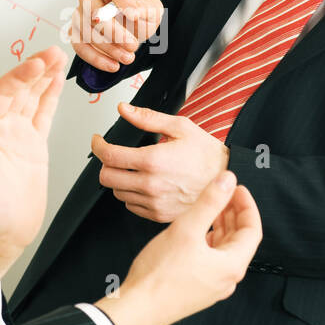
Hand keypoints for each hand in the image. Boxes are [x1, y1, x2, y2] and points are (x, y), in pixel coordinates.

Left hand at [0, 47, 65, 299]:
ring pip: (31, 96)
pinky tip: (58, 79)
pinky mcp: (32, 143)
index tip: (36, 65)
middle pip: (17, 88)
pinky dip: (50, 95)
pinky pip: (43, 113)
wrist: (4, 233)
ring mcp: (15, 133)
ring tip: (59, 56)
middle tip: (54, 53)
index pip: (0, 93)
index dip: (19, 77)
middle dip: (35, 69)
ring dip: (44, 75)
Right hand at [68, 0, 164, 73]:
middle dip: (114, 31)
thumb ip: (146, 9)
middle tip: (132, 45)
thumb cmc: (139, 15)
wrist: (132, 28)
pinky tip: (113, 65)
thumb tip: (136, 12)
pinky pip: (80, 46)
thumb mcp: (151, 10)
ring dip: (109, 48)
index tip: (134, 15)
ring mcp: (80, 15)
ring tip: (128, 58)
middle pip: (94, 11)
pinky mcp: (76, 33)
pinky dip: (96, 59)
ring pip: (87, 31)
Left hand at [93, 102, 228, 221]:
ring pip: (117, 192)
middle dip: (106, 163)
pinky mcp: (158, 215)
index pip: (108, 155)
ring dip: (119, 179)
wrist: (227, 181)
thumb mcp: (180, 127)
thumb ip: (147, 118)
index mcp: (153, 160)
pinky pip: (131, 206)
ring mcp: (154, 202)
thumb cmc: (207, 155)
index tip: (98, 141)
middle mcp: (150, 184)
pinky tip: (144, 183)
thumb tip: (125, 110)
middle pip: (106, 177)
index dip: (97, 145)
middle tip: (114, 154)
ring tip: (134, 169)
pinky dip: (131, 194)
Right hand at [95, 170, 260, 324]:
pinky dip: (208, 241)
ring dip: (221, 227)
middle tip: (224, 194)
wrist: (137, 309)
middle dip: (234, 214)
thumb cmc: (159, 276)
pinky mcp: (197, 289)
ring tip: (210, 209)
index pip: (252, 230)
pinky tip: (195, 233)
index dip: (247, 205)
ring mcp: (212, 286)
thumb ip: (209, 202)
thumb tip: (227, 181)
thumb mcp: (186, 229)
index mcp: (231, 266)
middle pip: (240, 240)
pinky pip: (210, 260)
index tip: (237, 188)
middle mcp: (226, 279)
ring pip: (224, 250)